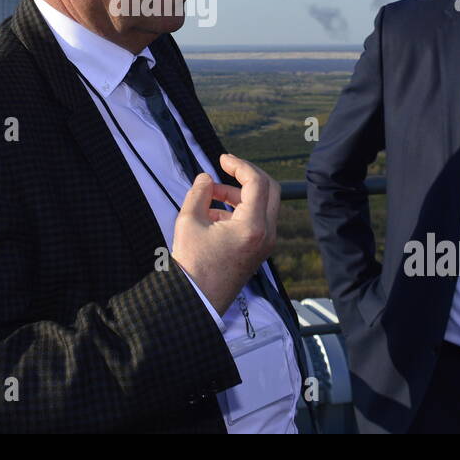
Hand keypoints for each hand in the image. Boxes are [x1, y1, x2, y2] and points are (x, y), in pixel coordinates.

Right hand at [171, 153, 279, 314]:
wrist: (197, 301)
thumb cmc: (192, 265)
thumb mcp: (189, 221)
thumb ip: (198, 193)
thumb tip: (205, 178)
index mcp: (252, 226)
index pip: (257, 182)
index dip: (239, 165)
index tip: (222, 159)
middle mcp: (266, 234)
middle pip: (270, 189)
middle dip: (248, 175)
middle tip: (226, 167)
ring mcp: (265, 243)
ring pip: (263, 205)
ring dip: (240, 193)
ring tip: (211, 193)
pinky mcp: (259, 250)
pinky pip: (257, 220)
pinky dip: (240, 209)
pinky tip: (214, 212)